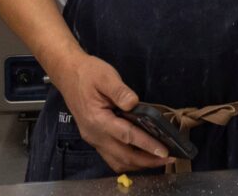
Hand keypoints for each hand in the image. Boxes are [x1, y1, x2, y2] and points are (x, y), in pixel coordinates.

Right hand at [54, 53, 174, 172]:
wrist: (68, 74)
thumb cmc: (88, 73)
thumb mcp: (105, 76)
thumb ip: (120, 91)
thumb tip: (134, 103)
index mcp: (97, 119)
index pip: (126, 136)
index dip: (146, 144)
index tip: (164, 150)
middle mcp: (95, 134)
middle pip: (123, 156)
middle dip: (147, 160)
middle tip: (169, 158)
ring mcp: (94, 139)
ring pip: (117, 161)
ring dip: (138, 164)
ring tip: (158, 159)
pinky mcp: (95, 139)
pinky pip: (112, 157)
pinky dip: (128, 161)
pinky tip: (141, 156)